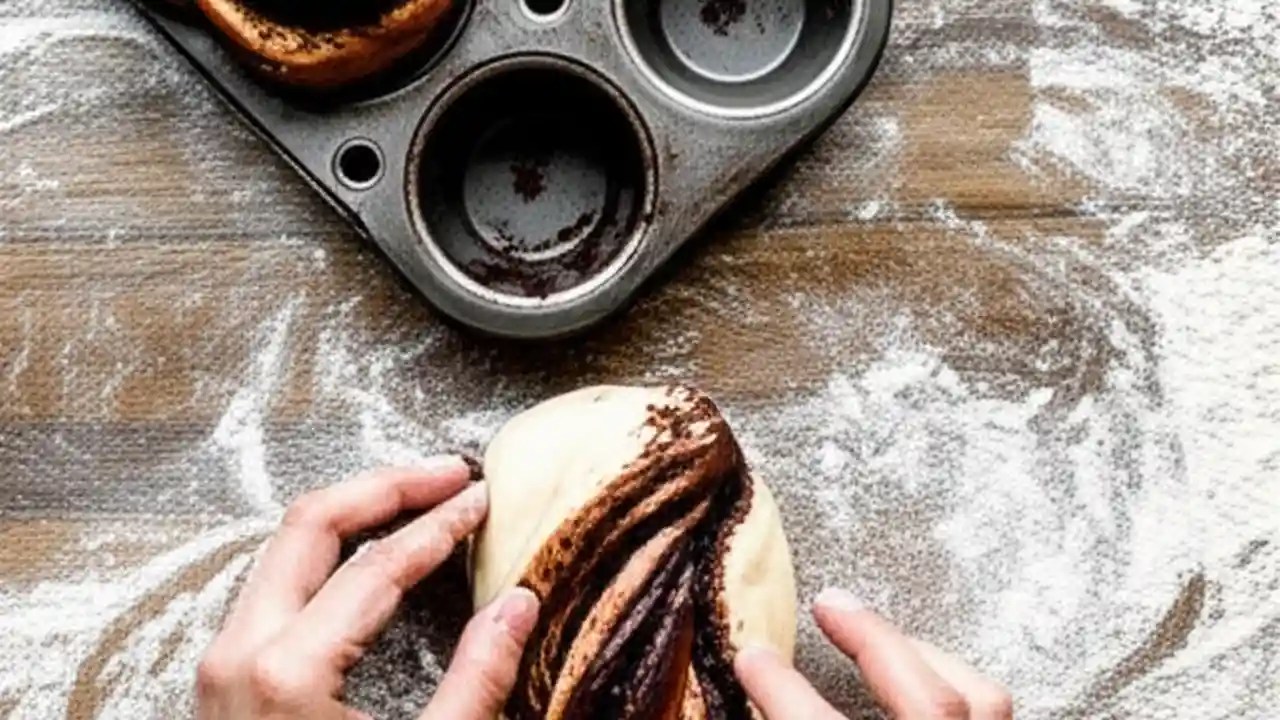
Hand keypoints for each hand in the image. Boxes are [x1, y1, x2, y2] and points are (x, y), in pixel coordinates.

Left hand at [196, 458, 539, 719]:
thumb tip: (519, 602)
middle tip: (450, 473)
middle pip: (311, 522)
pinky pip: (273, 580)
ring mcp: (223, 661)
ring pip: (283, 544)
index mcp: (288, 671)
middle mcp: (241, 650)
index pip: (378, 565)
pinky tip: (371, 552)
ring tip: (418, 497)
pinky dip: (326, 549)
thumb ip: (476, 680)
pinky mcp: (224, 676)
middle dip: (386, 487)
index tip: (484, 501)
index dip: (441, 526)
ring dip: (354, 511)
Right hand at [736, 589, 1011, 719]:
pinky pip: (998, 715)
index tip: (752, 656)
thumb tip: (765, 692)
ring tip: (886, 635)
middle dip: (872, 638)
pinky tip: (933, 681)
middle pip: (926, 699)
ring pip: (981, 699)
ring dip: (926, 655)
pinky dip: (964, 688)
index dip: (781, 689)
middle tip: (829, 601)